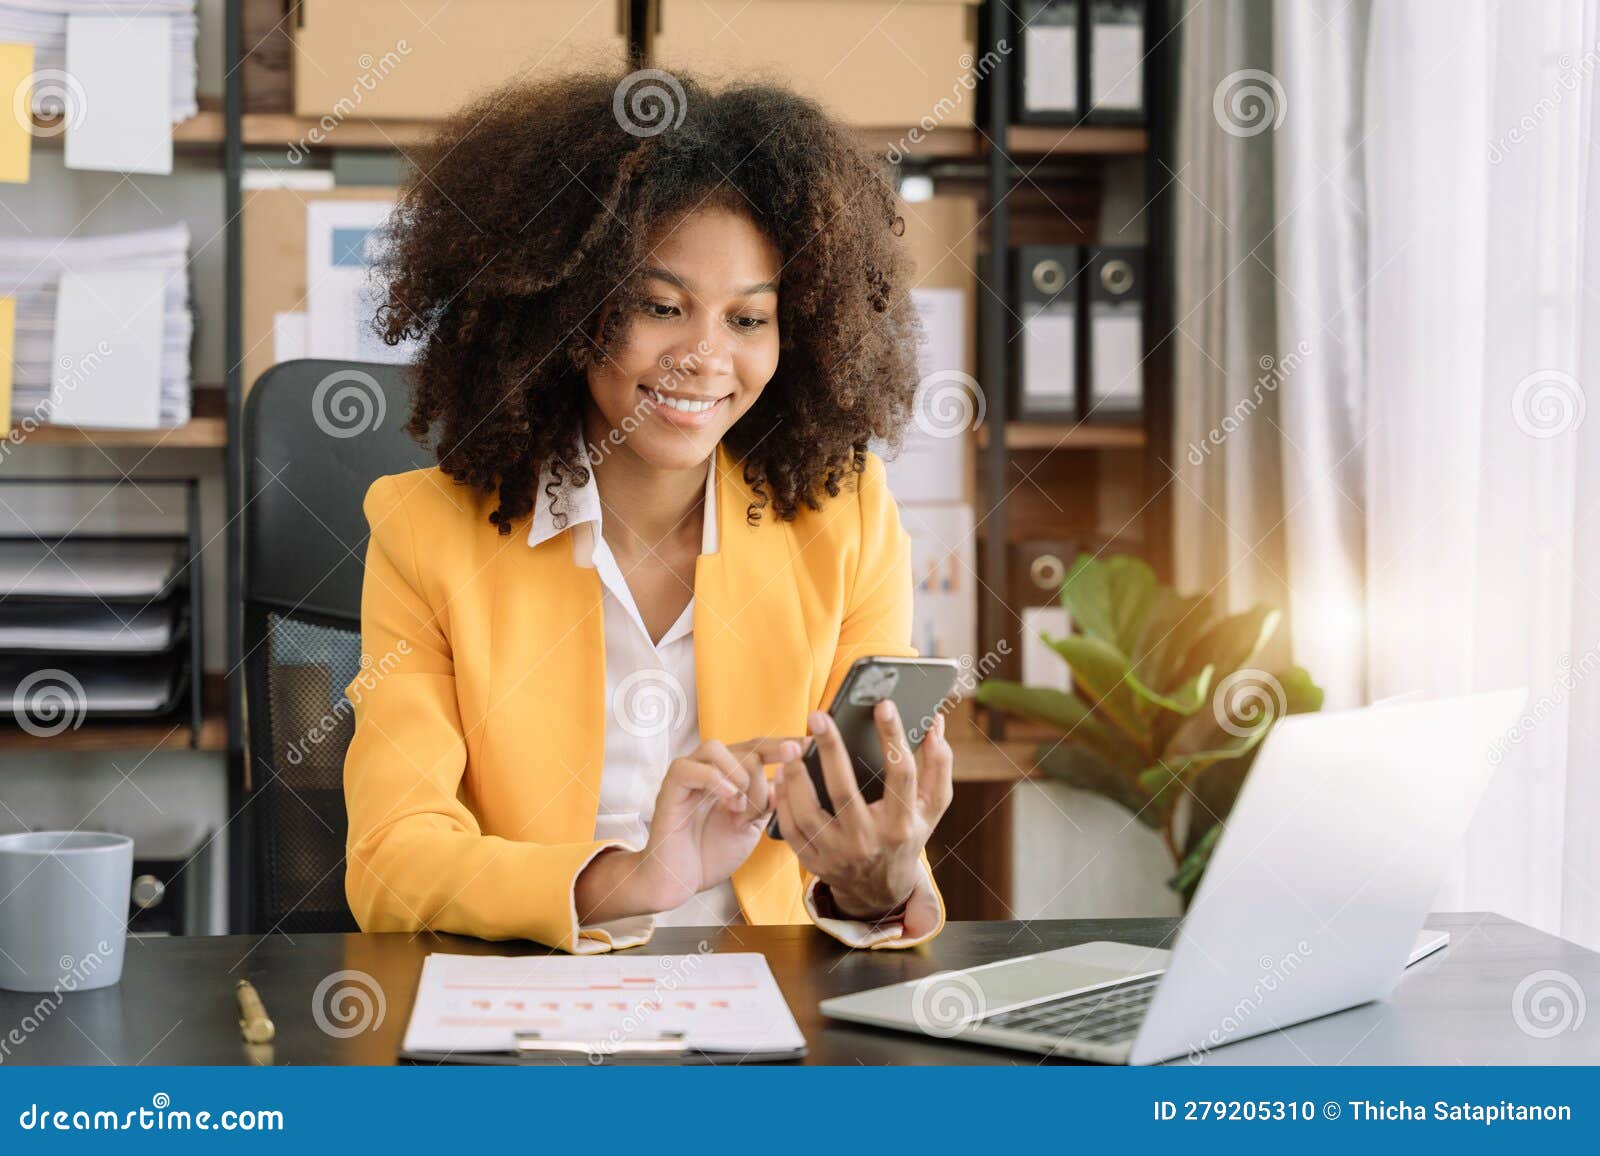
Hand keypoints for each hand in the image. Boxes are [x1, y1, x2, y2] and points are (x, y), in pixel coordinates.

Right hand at [575, 736, 799, 924]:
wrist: (680, 882)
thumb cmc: (710, 854)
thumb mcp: (750, 828)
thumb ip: (767, 803)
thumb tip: (785, 780)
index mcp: (730, 775)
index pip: (759, 748)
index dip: (784, 745)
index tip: (809, 746)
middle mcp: (709, 769)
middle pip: (744, 747)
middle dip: (764, 770)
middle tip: (771, 791)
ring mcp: (688, 775)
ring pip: (716, 748)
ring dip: (738, 775)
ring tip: (739, 807)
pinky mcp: (670, 788)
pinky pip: (690, 768)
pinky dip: (715, 779)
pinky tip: (729, 799)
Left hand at [773, 701, 953, 931]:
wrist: (880, 890)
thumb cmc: (907, 834)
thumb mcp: (930, 806)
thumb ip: (938, 764)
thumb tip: (934, 723)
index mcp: (902, 824)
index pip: (901, 774)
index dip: (894, 737)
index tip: (883, 704)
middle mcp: (869, 842)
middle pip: (845, 791)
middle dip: (831, 750)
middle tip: (818, 715)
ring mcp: (838, 854)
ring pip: (810, 813)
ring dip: (797, 777)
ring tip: (792, 746)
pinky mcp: (814, 862)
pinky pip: (792, 829)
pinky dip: (784, 801)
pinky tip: (783, 775)